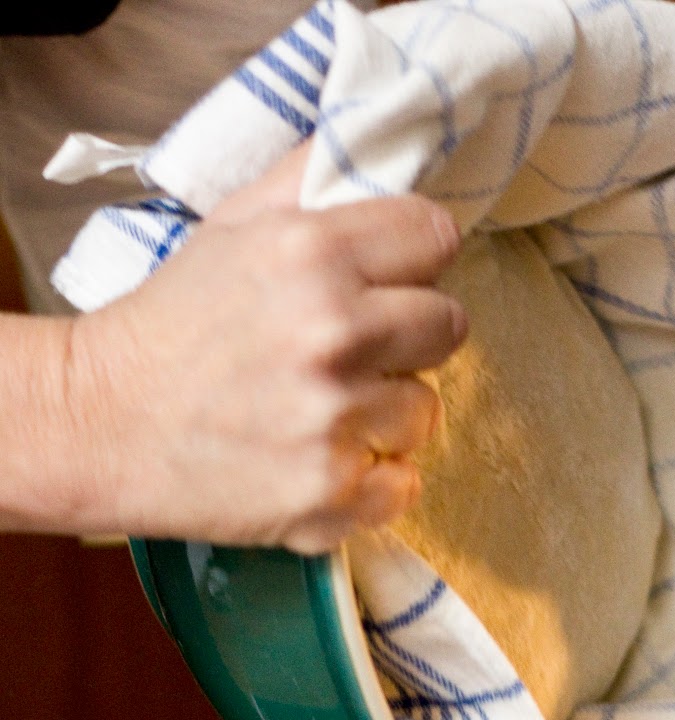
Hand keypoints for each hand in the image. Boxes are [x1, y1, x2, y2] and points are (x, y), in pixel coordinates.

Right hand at [63, 153, 466, 551]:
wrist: (101, 423)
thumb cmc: (169, 325)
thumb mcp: (229, 226)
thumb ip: (307, 182)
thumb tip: (373, 144)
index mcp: (314, 255)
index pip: (436, 238)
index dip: (416, 260)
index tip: (390, 280)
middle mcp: (334, 336)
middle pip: (448, 326)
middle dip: (410, 336)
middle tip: (356, 351)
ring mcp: (335, 423)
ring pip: (425, 411)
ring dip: (386, 415)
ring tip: (326, 411)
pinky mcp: (330, 496)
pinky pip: (404, 486)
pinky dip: (372, 483)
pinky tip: (325, 462)